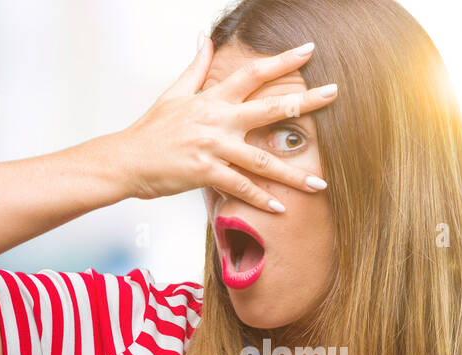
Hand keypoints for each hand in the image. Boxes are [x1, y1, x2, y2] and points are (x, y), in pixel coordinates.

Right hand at [118, 40, 338, 212]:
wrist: (126, 160)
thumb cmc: (151, 130)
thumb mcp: (174, 93)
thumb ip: (196, 68)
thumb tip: (205, 39)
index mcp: (212, 99)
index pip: (253, 73)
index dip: (282, 61)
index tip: (308, 50)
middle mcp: (217, 120)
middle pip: (269, 108)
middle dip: (305, 102)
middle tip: (335, 93)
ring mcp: (212, 147)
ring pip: (262, 159)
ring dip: (293, 175)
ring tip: (320, 184)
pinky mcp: (205, 173)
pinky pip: (240, 187)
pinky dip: (261, 199)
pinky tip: (282, 208)